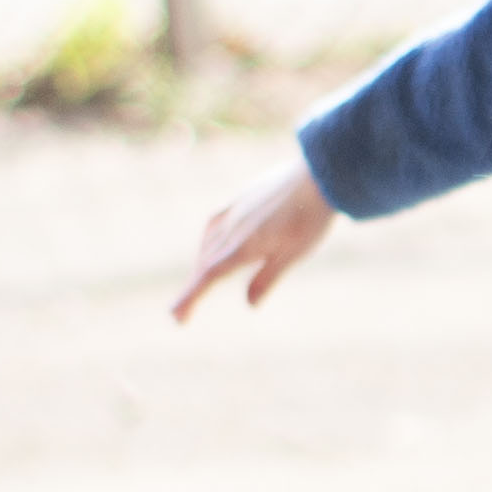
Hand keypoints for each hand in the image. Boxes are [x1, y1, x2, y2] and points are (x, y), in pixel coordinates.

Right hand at [173, 162, 336, 321]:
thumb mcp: (292, 254)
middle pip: (204, 263)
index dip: (191, 297)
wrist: (316, 176)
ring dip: (200, 266)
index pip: (209, 276)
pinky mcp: (238, 199)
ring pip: (207, 244)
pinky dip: (208, 243)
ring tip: (197, 285)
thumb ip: (267, 278)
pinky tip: (212, 246)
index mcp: (242, 246)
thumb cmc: (310, 219)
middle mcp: (230, 228)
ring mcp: (232, 210)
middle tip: (180, 314)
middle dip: (192, 288)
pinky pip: (214, 225)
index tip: (176, 316)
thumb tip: (250, 303)